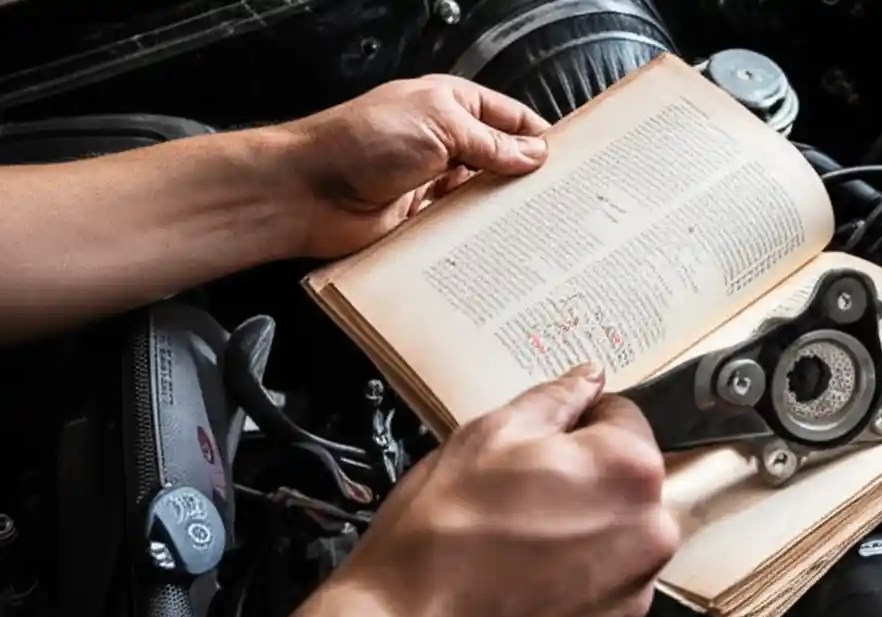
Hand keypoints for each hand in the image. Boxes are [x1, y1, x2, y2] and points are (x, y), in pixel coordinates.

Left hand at [279, 74, 550, 257]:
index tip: (573, 163)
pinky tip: (502, 247)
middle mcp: (446, 143)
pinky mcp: (423, 221)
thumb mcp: (439, 125)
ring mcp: (435, 183)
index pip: (511, 119)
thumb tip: (534, 154)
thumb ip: (491, 142)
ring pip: (484, 200)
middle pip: (502, 163)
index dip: (541, 139)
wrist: (308, 191)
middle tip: (565, 203)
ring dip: (503, 213)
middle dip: (528, 181)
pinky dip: (479, 237)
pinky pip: (461, 229)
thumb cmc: (362, 142)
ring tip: (542, 230)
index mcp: (452, 105)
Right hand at [321, 363, 680, 616]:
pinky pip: (599, 589)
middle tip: (515, 494)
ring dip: (577, 531)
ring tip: (511, 543)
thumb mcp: (486, 436)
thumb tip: (587, 379)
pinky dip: (569, 582)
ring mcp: (633, 594)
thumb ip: (554, 399)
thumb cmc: (440, 540)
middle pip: (624, 483)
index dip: (575, 423)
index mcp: (629, 471)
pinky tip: (519, 582)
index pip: (624, 417)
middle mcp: (649, 535)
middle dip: (580, 480)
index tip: (537, 444)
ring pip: (612, 538)